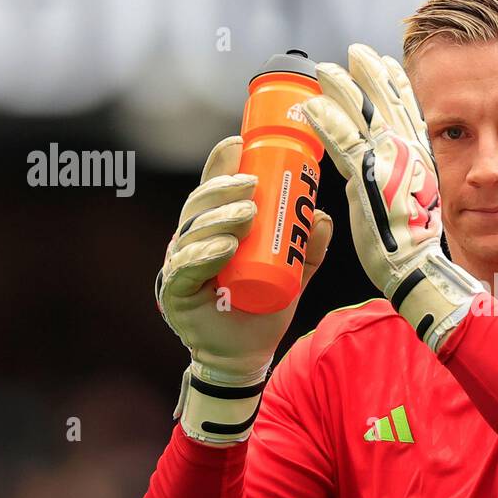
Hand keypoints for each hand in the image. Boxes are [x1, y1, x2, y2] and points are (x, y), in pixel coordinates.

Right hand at [156, 135, 332, 440]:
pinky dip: (203, 254)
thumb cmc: (265, 307)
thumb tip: (323, 216)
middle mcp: (192, 241)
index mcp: (214, 227)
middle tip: (253, 183)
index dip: (222, 164)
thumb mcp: (295, 273)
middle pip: (201, 204)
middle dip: (224, 188)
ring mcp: (179, 265)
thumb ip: (309, 248)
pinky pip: (184, 268)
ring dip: (218, 218)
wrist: (248, 354)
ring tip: (246, 213)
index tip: (240, 143)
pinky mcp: (173, 292)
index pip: (214, 189)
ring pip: (192, 231)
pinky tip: (223, 246)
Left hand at [298, 43, 481, 350]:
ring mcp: (388, 162)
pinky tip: (311, 106)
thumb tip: (380, 169)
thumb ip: (398, 177)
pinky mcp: (367, 177)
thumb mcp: (414, 200)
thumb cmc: (410, 243)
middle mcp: (408, 152)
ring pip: (363, 115)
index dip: (396, 84)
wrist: (416, 267)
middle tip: (355, 52)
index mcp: (421, 157)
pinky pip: (342, 142)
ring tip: (323, 71)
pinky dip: (326, 120)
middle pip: (387, 103)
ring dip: (342, 88)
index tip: (385, 63)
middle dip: (370, 74)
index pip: (409, 111)